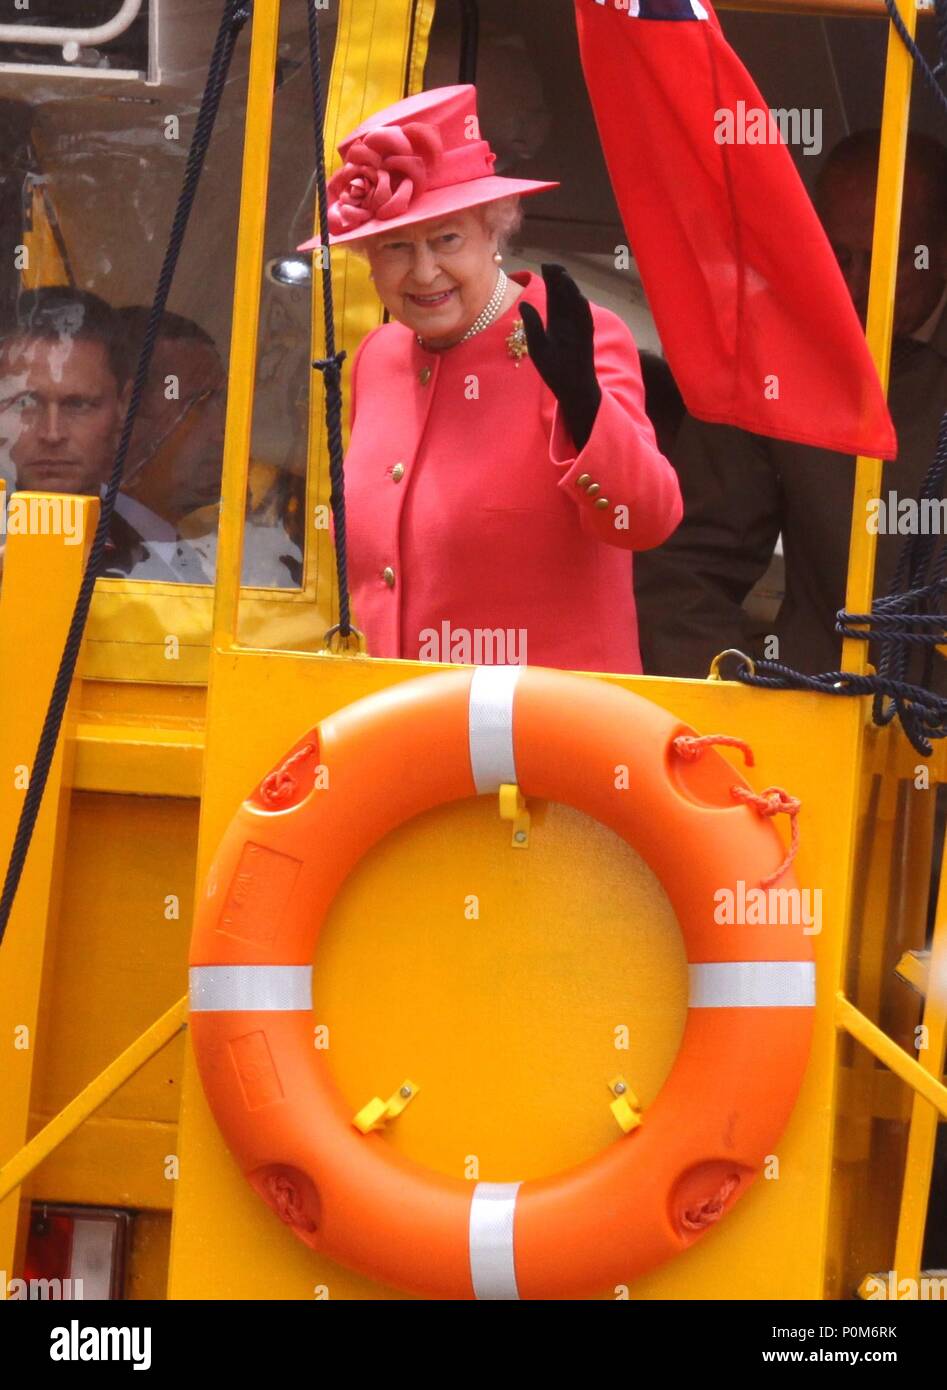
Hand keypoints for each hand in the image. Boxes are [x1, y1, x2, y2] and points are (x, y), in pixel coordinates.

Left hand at [519, 263, 601, 451]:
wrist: (571, 388)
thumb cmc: (554, 370)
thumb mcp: (537, 347)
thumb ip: (532, 325)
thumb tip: (523, 303)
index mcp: (556, 322)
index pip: (554, 297)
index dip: (551, 281)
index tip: (545, 265)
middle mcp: (568, 323)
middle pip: (565, 297)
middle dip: (560, 281)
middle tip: (553, 265)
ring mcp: (578, 330)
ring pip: (576, 306)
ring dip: (571, 291)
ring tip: (564, 277)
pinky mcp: (587, 340)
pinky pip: (585, 323)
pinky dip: (582, 311)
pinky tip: (578, 298)